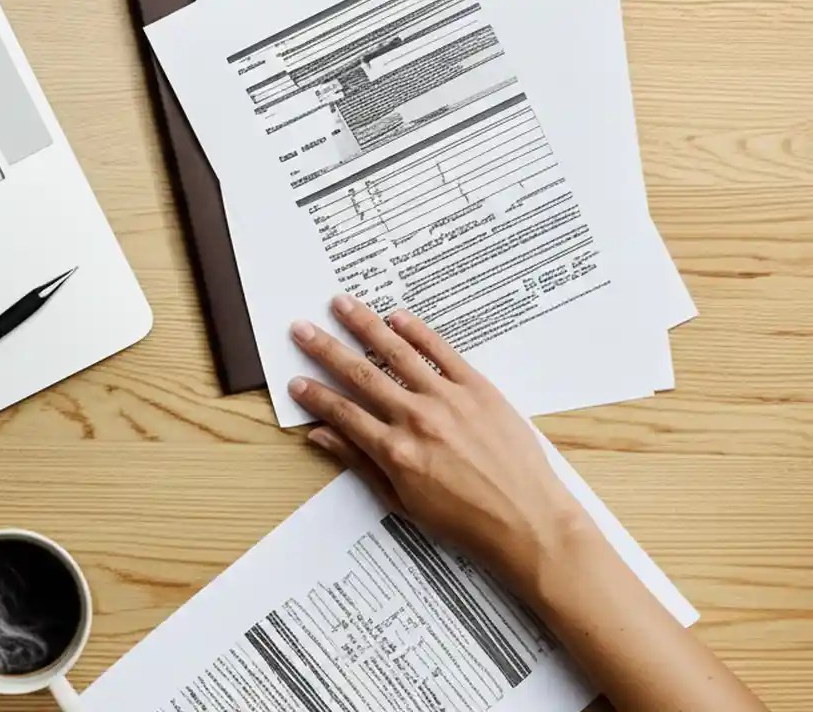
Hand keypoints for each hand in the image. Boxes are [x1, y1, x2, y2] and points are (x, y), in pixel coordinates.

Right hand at [287, 295, 596, 591]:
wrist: (528, 521)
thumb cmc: (466, 520)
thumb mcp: (403, 501)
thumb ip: (360, 463)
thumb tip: (322, 437)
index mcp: (395, 451)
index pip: (342, 413)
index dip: (315, 396)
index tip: (295, 381)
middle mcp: (416, 419)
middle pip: (360, 375)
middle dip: (326, 350)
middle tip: (302, 328)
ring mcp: (448, 399)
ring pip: (396, 353)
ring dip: (364, 325)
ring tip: (341, 304)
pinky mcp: (478, 388)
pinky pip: (442, 351)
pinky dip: (417, 332)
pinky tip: (397, 316)